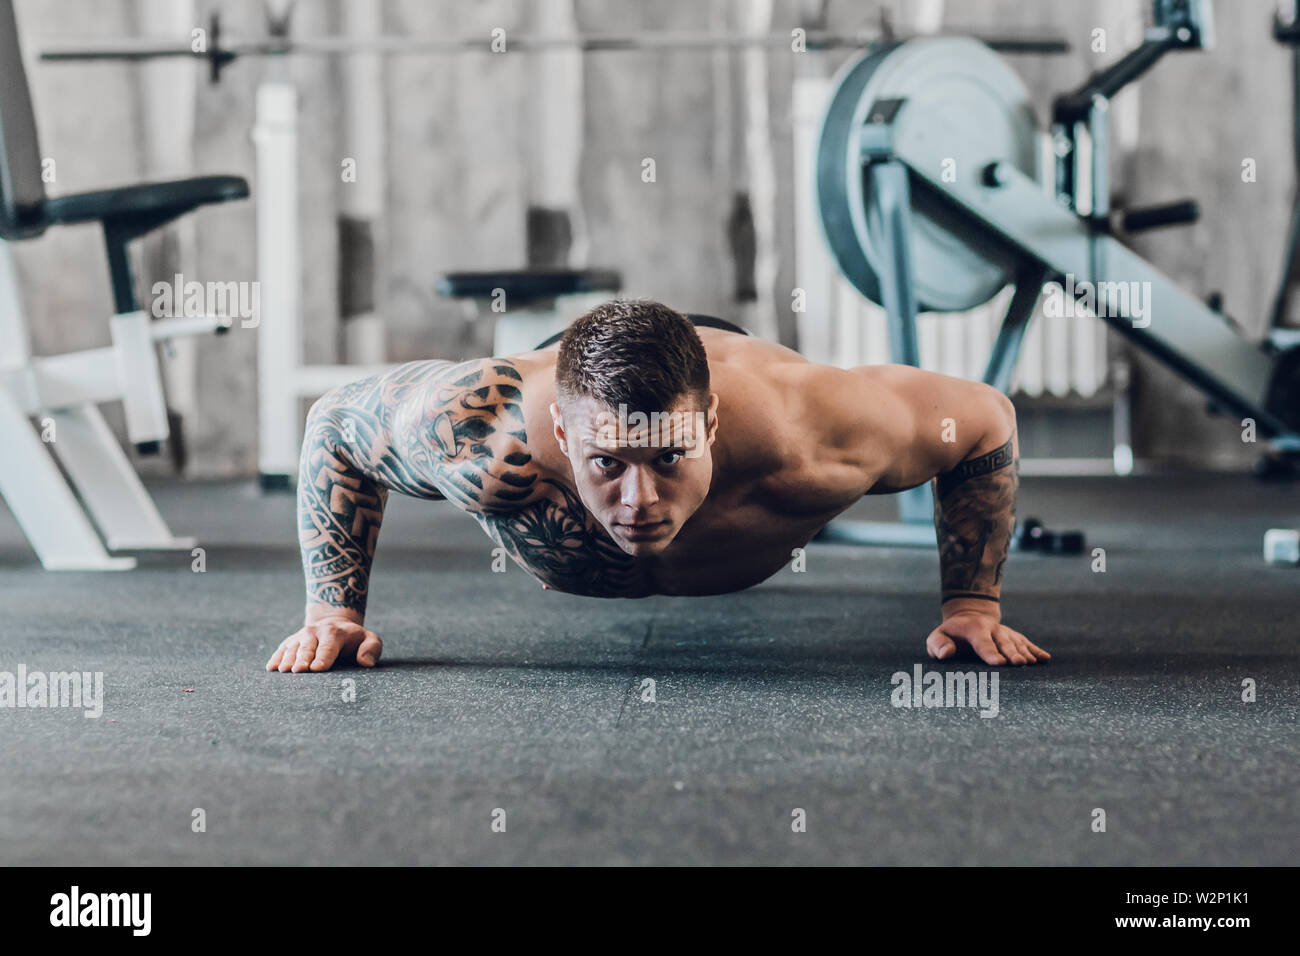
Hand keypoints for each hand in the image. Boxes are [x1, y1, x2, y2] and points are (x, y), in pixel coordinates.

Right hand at [266, 614, 382, 672]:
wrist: (333, 624)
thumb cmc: (354, 639)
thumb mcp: (369, 639)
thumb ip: (371, 649)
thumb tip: (366, 663)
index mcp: (335, 633)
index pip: (328, 647)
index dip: (322, 658)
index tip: (316, 669)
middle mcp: (315, 632)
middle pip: (307, 648)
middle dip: (302, 659)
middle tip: (297, 671)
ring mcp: (300, 636)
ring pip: (292, 648)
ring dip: (287, 659)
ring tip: (282, 670)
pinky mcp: (290, 641)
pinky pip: (282, 649)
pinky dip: (276, 657)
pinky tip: (271, 667)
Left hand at [925, 609, 1048, 665]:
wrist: (969, 617)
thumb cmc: (951, 635)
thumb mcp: (937, 637)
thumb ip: (938, 644)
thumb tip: (946, 654)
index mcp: (973, 629)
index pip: (982, 642)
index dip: (990, 652)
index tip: (999, 663)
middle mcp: (993, 629)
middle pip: (1003, 642)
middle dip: (1011, 652)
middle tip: (1018, 664)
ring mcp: (1005, 632)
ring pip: (1017, 642)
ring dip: (1025, 652)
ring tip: (1032, 663)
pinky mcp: (1014, 636)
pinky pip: (1026, 642)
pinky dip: (1036, 650)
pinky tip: (1045, 659)